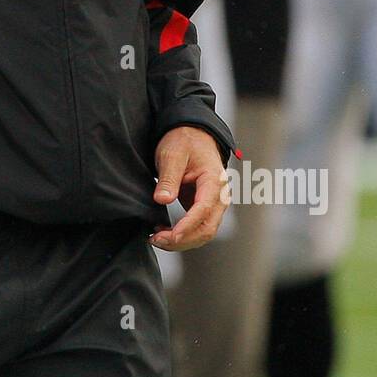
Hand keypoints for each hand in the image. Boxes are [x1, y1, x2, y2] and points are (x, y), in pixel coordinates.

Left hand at [149, 125, 229, 250]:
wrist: (192, 135)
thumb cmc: (184, 142)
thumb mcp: (172, 154)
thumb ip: (169, 178)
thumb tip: (162, 200)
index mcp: (215, 181)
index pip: (204, 209)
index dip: (187, 226)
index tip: (169, 236)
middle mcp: (219, 196)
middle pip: (207, 228)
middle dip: (182, 239)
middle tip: (156, 240)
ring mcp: (214, 204)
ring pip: (203, 233)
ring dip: (181, 241)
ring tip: (156, 239)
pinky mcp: (204, 208)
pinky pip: (197, 228)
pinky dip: (182, 236)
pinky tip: (163, 233)